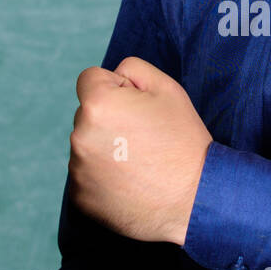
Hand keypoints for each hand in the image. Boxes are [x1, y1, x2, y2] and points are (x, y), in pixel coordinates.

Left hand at [69, 56, 211, 245]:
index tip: (137, 108)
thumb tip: (113, 78)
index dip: (116, 88)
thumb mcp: (167, 89)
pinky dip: (102, 177)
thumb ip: (132, 69)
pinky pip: (86, 175)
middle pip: (87, 114)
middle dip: (109, 119)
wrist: (193, 200)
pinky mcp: (79, 196)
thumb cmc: (183, 142)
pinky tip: (130, 183)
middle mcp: (79, 136)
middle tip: (143, 139)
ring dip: (104, 149)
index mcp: (97, 104)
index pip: (90, 79)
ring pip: (86, 145)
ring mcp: (77, 170)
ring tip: (139, 163)